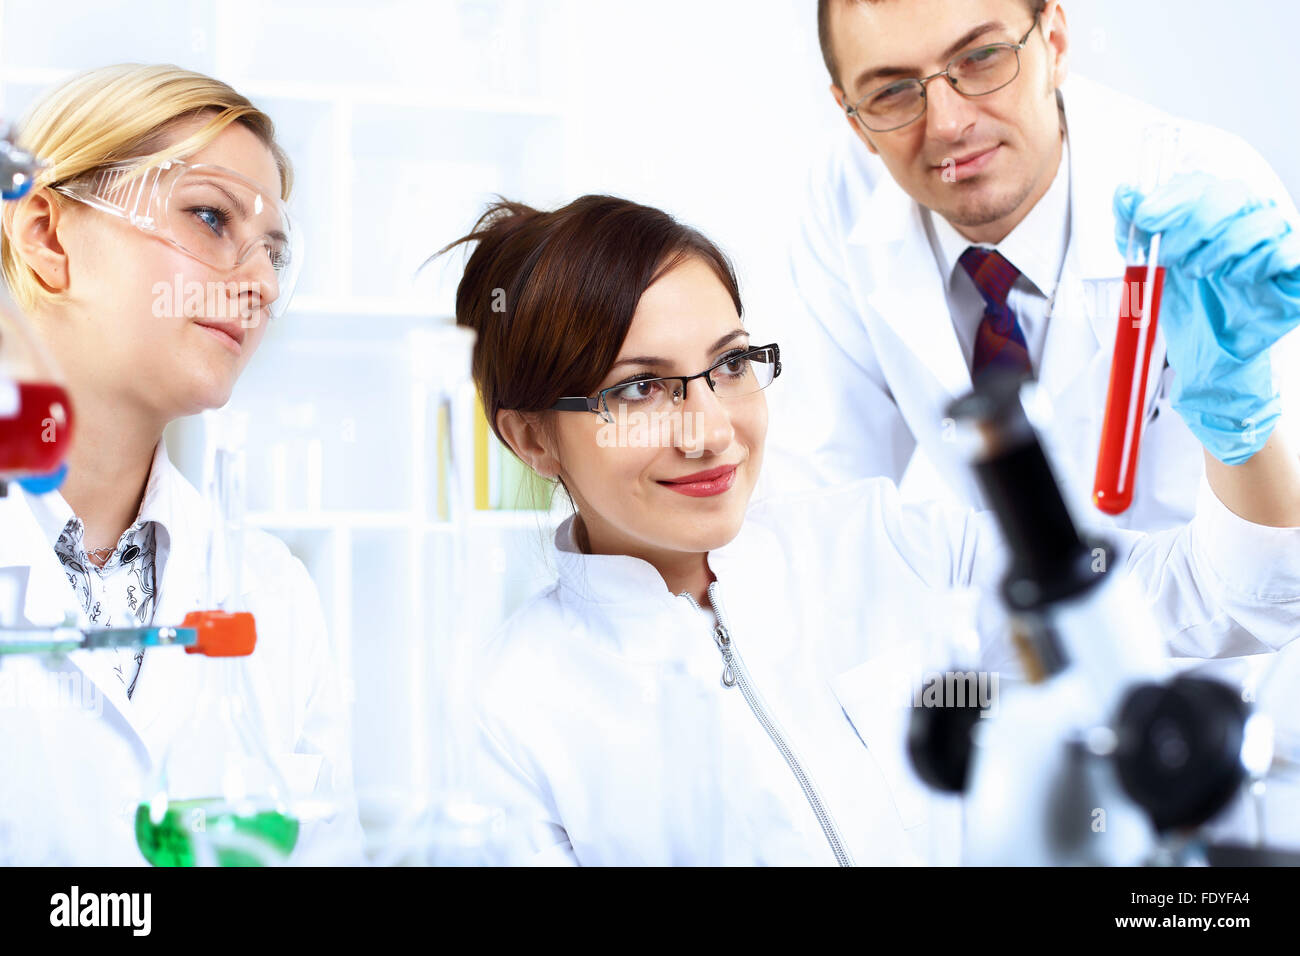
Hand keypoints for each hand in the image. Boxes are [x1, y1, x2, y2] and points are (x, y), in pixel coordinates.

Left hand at [1113, 173, 1299, 463]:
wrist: (1206, 352)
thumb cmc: (1185, 302)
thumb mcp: (1146, 265)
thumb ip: (1133, 229)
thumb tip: (1124, 194)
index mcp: (1211, 208)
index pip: (1198, 183)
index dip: (1170, 197)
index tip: (1145, 217)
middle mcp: (1247, 216)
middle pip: (1230, 194)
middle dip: (1192, 223)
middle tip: (1168, 254)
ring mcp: (1274, 240)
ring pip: (1259, 221)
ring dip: (1220, 247)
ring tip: (1196, 272)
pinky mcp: (1294, 269)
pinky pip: (1286, 251)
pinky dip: (1257, 263)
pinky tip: (1234, 279)